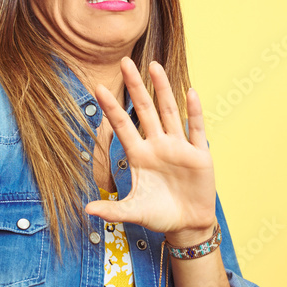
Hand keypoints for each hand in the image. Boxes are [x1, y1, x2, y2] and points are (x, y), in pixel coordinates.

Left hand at [85, 57, 216, 246]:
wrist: (187, 225)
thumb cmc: (159, 215)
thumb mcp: (133, 212)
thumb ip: (112, 210)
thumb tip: (88, 210)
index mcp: (139, 155)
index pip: (122, 126)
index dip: (111, 108)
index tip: (98, 88)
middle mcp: (157, 145)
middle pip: (145, 110)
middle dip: (135, 87)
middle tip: (125, 62)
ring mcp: (178, 147)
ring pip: (169, 112)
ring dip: (163, 89)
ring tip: (154, 66)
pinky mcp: (199, 154)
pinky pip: (195, 129)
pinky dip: (193, 112)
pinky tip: (190, 92)